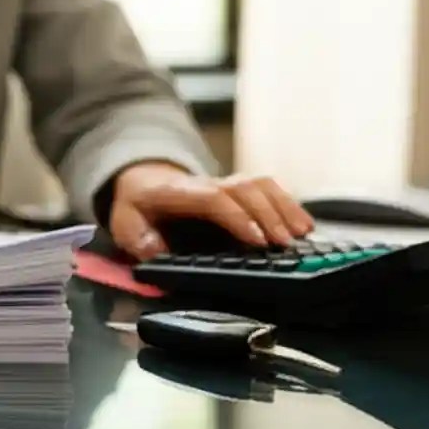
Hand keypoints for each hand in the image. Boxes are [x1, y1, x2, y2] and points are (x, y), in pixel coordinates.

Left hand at [108, 162, 313, 259]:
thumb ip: (135, 236)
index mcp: (178, 193)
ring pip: (260, 185)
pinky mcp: (238, 188)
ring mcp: (225, 183)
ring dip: (284, 207)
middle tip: (284, 245)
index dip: (236, 217)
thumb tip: (153, 248)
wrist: (145, 179)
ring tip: (302, 235)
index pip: (212, 198)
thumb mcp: (123, 222)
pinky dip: (289, 204)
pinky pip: (268, 188)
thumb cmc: (139, 206)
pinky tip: (304, 225)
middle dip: (267, 215)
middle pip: (244, 189)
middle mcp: (207, 183)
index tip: (256, 240)